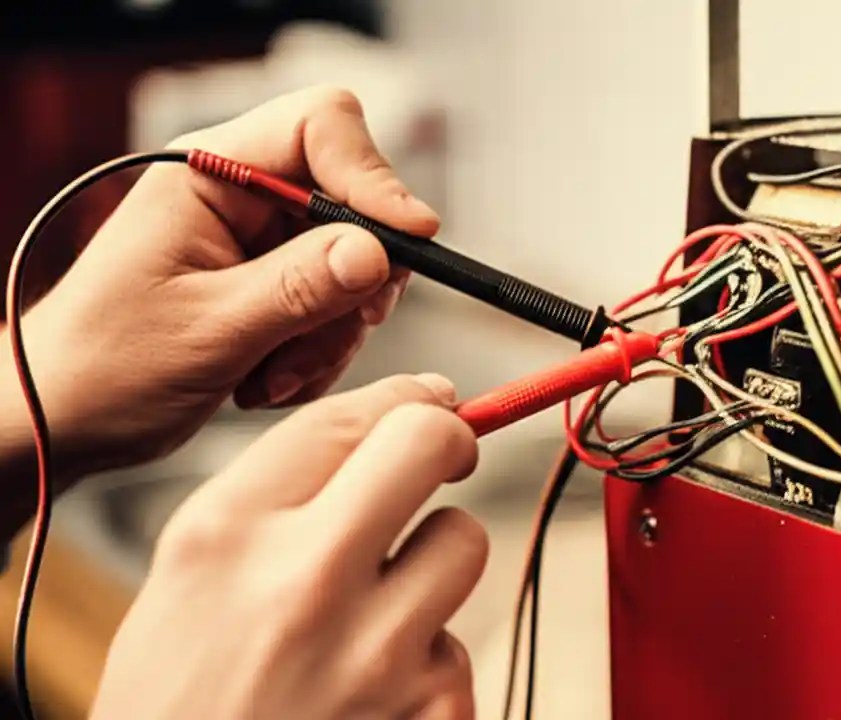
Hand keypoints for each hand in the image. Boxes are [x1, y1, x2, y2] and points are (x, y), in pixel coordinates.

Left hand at [13, 86, 437, 476]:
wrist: (70, 420)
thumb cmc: (103, 367)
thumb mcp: (207, 329)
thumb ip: (297, 288)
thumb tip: (377, 253)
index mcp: (208, 174)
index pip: (321, 127)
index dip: (374, 176)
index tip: (408, 239)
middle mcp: (243, 196)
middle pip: (356, 200)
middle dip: (354, 280)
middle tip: (329, 331)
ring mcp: (263, 241)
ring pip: (358, 263)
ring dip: (333, 330)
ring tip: (275, 371)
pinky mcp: (277, 284)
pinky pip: (342, 304)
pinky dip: (322, 350)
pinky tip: (270, 376)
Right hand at [92, 373, 485, 719]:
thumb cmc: (180, 700)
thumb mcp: (189, 575)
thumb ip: (281, 491)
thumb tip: (397, 414)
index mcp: (228, 537)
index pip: (350, 417)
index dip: (405, 397)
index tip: (426, 402)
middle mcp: (305, 583)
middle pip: (431, 446)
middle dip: (446, 440)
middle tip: (439, 458)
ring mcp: (376, 653)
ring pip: (462, 541)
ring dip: (431, 564)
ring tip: (372, 610)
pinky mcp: (428, 710)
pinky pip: (458, 644)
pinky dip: (425, 660)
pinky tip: (370, 690)